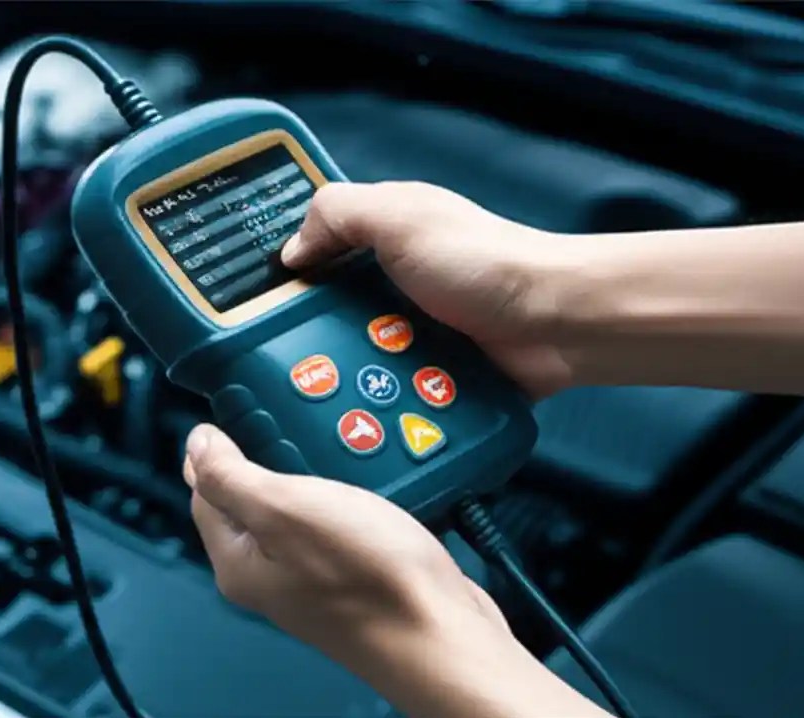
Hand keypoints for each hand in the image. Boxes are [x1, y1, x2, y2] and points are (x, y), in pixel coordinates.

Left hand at [183, 424, 609, 717]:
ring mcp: (317, 576)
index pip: (206, 492)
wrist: (442, 632)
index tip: (239, 407)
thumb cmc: (365, 576)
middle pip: (255, 497)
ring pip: (304, 504)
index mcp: (238, 561)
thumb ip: (232, 476)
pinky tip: (371, 474)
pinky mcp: (359, 573)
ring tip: (339, 438)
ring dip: (320, 468)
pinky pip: (343, 519)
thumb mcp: (283, 509)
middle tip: (297, 416)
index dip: (217, 448)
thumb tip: (196, 443)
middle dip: (273, 452)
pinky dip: (354, 490)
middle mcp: (271, 573)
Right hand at [283, 181, 577, 397]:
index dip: (282, 272)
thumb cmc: (486, 261)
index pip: (314, 250)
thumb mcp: (402, 216)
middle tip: (272, 363)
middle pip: (322, 315)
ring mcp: (410, 336)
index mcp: (382, 239)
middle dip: (302, 339)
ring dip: (339, 381)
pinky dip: (375, 405)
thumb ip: (339, 214)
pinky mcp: (430, 379)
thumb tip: (290, 251)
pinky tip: (357, 417)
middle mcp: (392, 286)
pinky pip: (386, 396)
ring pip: (349, 363)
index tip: (246, 301)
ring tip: (315, 399)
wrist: (557, 324)